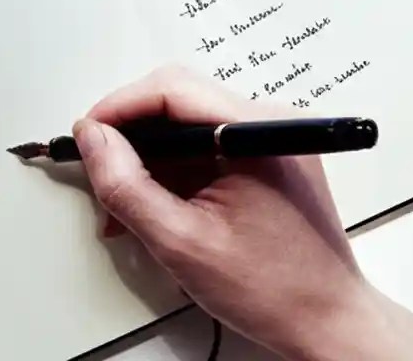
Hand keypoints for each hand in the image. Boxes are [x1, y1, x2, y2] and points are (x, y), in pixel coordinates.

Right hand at [74, 67, 412, 360]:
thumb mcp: (180, 241)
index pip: (171, 90)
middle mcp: (270, 123)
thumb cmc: (274, 290)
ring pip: (188, 127)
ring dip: (149, 160)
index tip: (85, 136)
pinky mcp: (268, 160)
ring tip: (125, 209)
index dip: (118, 108)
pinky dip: (175, 173)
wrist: (327, 324)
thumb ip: (127, 186)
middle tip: (98, 171)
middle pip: (178, 101)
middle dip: (130, 136)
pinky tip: (156, 210)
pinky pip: (208, 148)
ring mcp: (271, 141)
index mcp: (257, 131)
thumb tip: (93, 140)